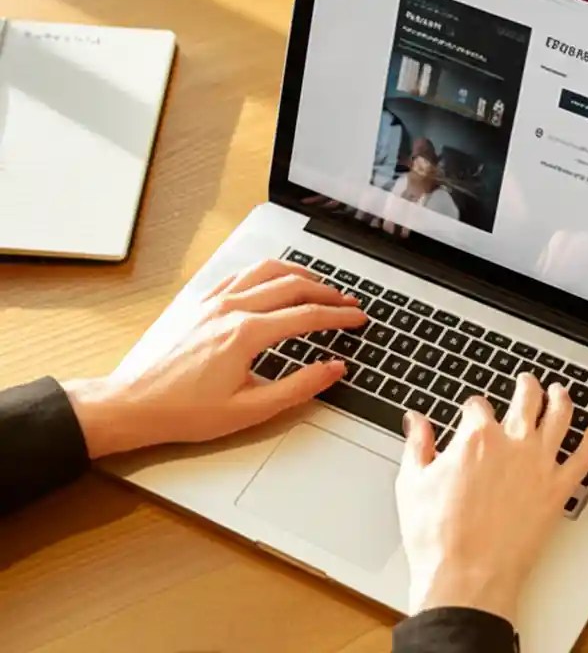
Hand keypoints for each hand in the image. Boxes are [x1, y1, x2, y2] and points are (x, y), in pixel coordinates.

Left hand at [63, 259, 367, 457]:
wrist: (134, 404)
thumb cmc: (185, 411)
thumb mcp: (251, 410)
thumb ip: (299, 387)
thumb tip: (333, 369)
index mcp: (246, 334)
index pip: (307, 315)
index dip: (340, 316)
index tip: (358, 318)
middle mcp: (230, 309)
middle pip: (292, 285)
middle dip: (327, 291)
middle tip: (348, 301)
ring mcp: (213, 302)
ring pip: (266, 270)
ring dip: (298, 273)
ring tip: (319, 284)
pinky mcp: (199, 303)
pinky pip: (239, 274)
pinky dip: (265, 272)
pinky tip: (273, 280)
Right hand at [396, 374, 587, 620]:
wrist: (466, 577)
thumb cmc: (438, 539)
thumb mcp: (413, 484)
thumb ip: (417, 445)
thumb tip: (416, 421)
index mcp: (476, 438)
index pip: (477, 406)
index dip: (472, 408)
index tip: (471, 413)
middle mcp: (512, 444)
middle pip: (526, 399)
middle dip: (525, 386)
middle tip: (526, 382)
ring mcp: (539, 466)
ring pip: (559, 417)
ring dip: (560, 398)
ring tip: (560, 391)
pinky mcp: (557, 491)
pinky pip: (583, 458)